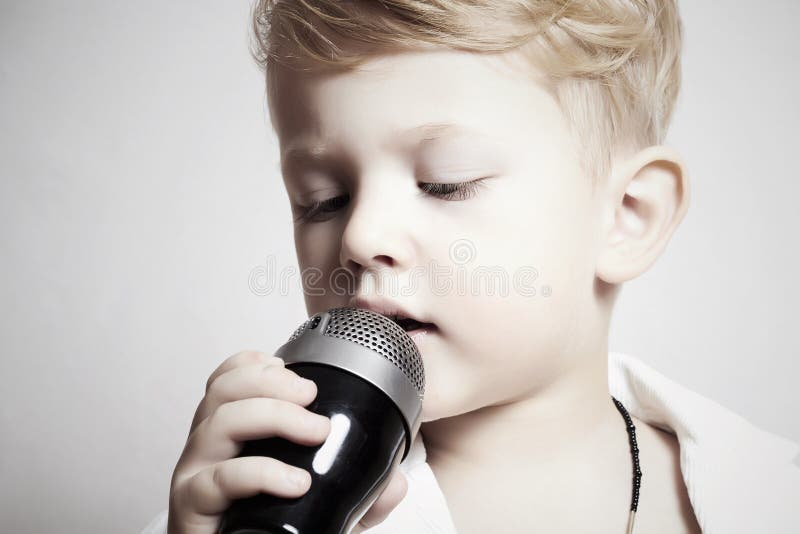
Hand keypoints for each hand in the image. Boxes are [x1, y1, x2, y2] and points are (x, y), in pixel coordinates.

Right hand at [166, 350, 406, 533]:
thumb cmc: (269, 529)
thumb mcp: (320, 502)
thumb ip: (360, 491)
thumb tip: (396, 483)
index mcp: (229, 434)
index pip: (226, 379)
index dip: (254, 364)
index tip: (293, 370)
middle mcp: (207, 447)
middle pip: (224, 389)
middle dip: (272, 382)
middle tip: (313, 397)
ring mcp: (195, 474)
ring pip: (220, 422)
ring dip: (274, 416)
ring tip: (316, 432)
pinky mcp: (191, 506)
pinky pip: (219, 478)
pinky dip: (261, 473)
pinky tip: (294, 481)